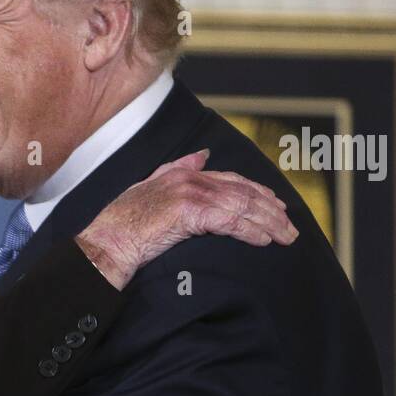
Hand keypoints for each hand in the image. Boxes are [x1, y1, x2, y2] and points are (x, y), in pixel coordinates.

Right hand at [76, 149, 297, 288]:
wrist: (106, 241)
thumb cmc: (123, 225)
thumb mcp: (151, 188)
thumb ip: (178, 168)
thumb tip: (203, 155)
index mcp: (183, 173)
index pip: (231, 180)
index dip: (258, 192)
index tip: (276, 205)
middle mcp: (189, 179)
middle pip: (242, 192)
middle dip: (271, 209)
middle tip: (290, 227)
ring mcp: (189, 194)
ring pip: (241, 206)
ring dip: (267, 223)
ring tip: (285, 237)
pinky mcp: (188, 212)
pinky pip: (229, 221)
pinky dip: (249, 231)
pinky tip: (263, 241)